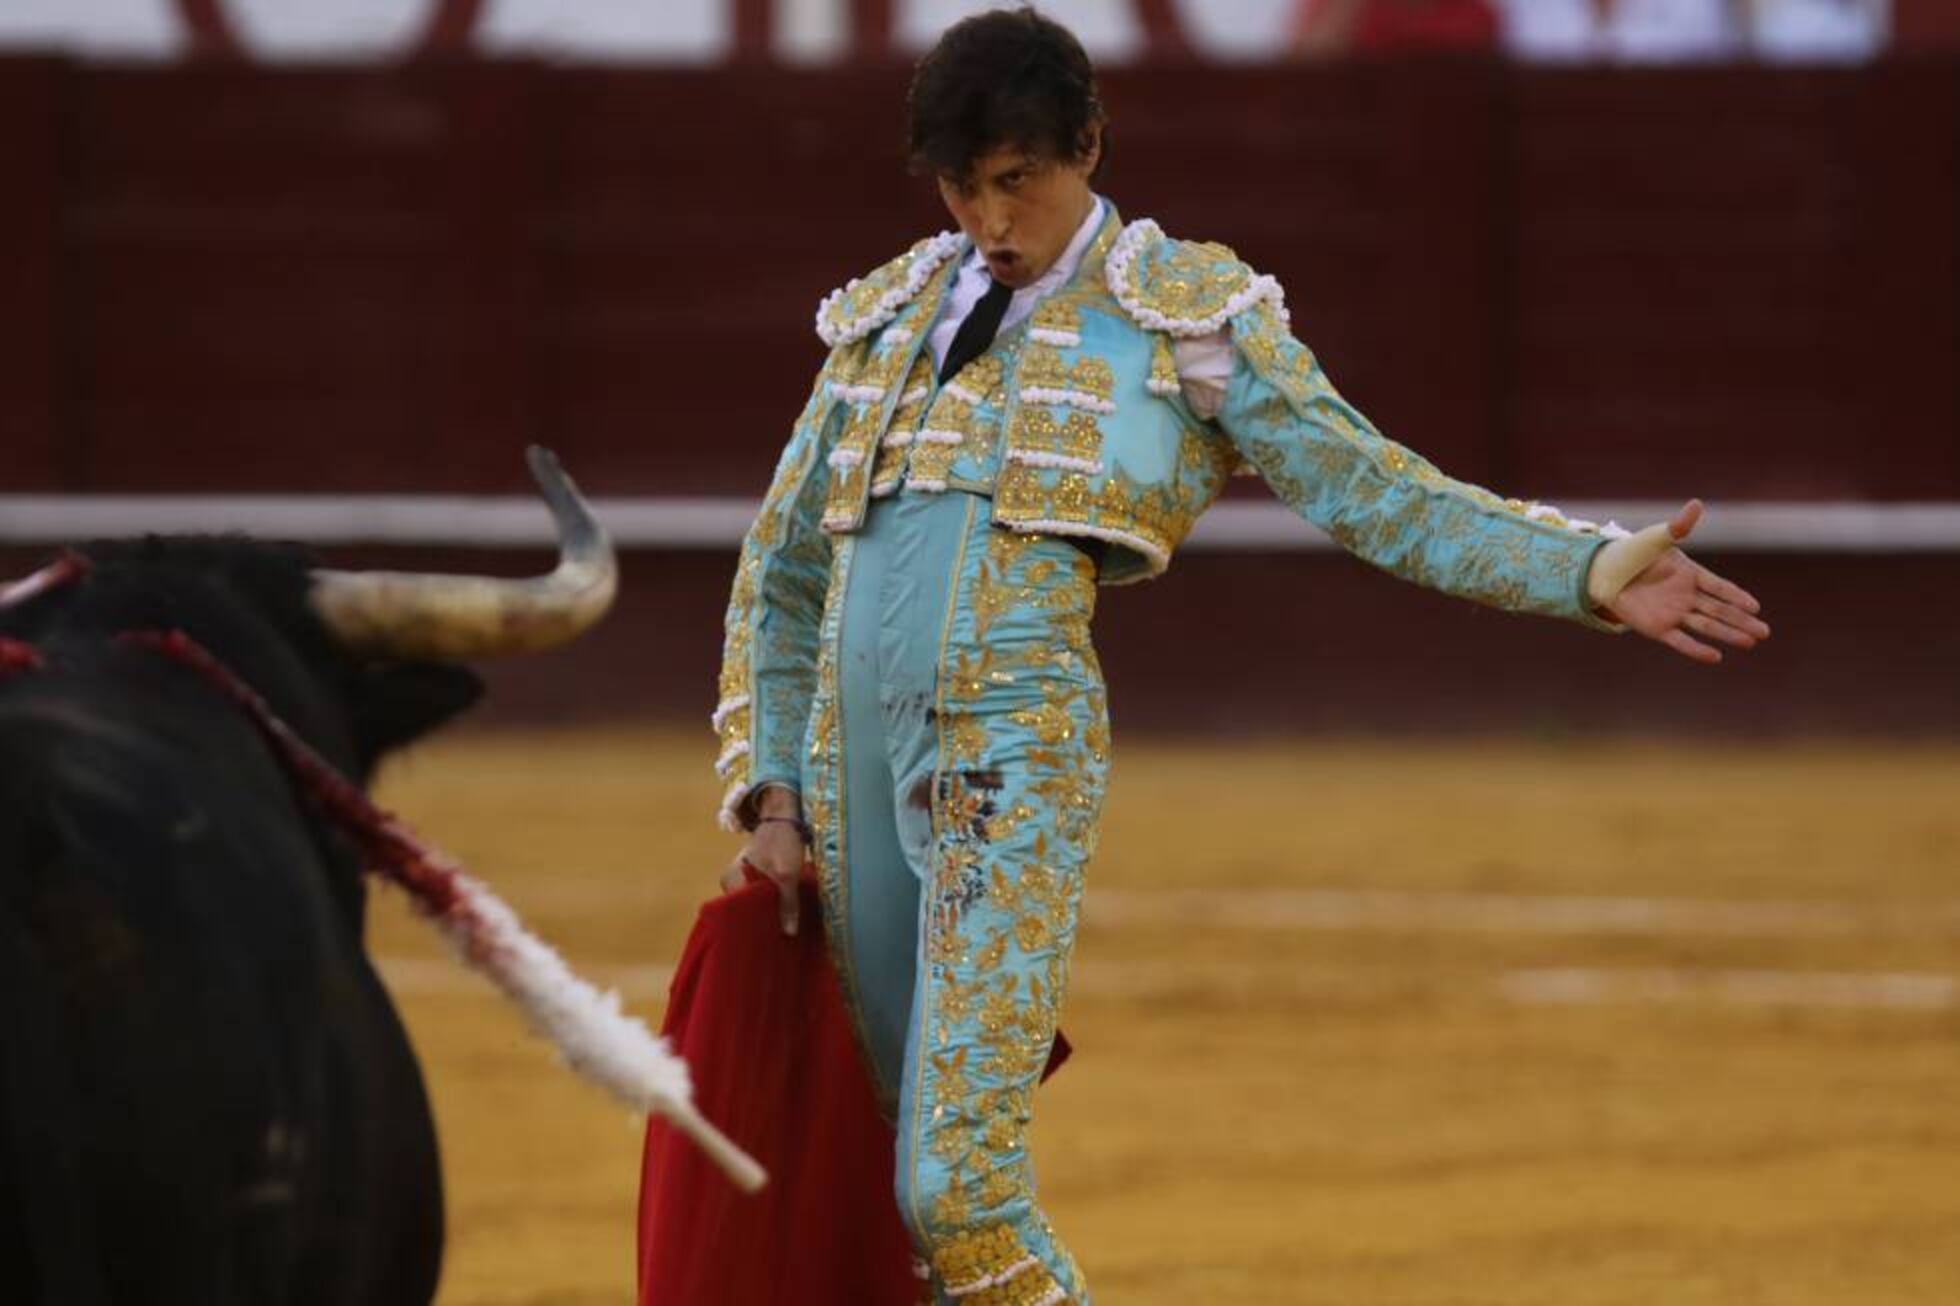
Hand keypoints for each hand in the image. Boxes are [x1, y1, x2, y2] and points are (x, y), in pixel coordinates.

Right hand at [717, 786, 806, 935]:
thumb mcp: (787, 874)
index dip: (752, 924)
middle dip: (762, 920)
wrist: (787, 816)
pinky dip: (773, 902)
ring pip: (756, 901)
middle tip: (778, 936)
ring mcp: (745, 876)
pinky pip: (763, 894)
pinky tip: (785, 913)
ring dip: (770, 912)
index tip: (767, 939)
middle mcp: (733, 879)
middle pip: (746, 908)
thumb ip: (787, 903)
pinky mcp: (757, 873)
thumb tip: (789, 932)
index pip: (737, 911)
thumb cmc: (782, 842)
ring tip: (783, 929)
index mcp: (731, 879)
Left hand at [1605, 500, 1770, 663]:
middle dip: (1743, 620)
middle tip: (1765, 632)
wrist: (1603, 573)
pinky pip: (1681, 641)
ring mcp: (1674, 613)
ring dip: (1728, 634)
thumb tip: (1696, 504)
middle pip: (1721, 610)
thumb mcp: (1655, 539)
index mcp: (1691, 574)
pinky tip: (1716, 657)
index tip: (1756, 607)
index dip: (1737, 596)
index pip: (1720, 587)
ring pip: (1707, 626)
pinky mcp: (1658, 628)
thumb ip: (1678, 527)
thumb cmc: (1632, 553)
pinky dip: (1696, 649)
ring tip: (1751, 642)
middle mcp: (1687, 596)